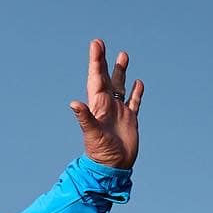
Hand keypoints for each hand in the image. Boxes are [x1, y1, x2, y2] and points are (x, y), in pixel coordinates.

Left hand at [68, 37, 141, 168]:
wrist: (112, 169)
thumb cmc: (100, 154)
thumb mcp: (92, 134)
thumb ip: (84, 118)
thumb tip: (74, 103)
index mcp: (98, 106)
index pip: (96, 79)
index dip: (96, 61)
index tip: (96, 44)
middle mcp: (107, 106)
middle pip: (106, 78)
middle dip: (103, 62)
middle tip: (100, 44)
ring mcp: (119, 112)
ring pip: (120, 87)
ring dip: (120, 72)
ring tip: (123, 55)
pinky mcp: (130, 120)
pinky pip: (134, 102)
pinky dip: (136, 92)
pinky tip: (138, 83)